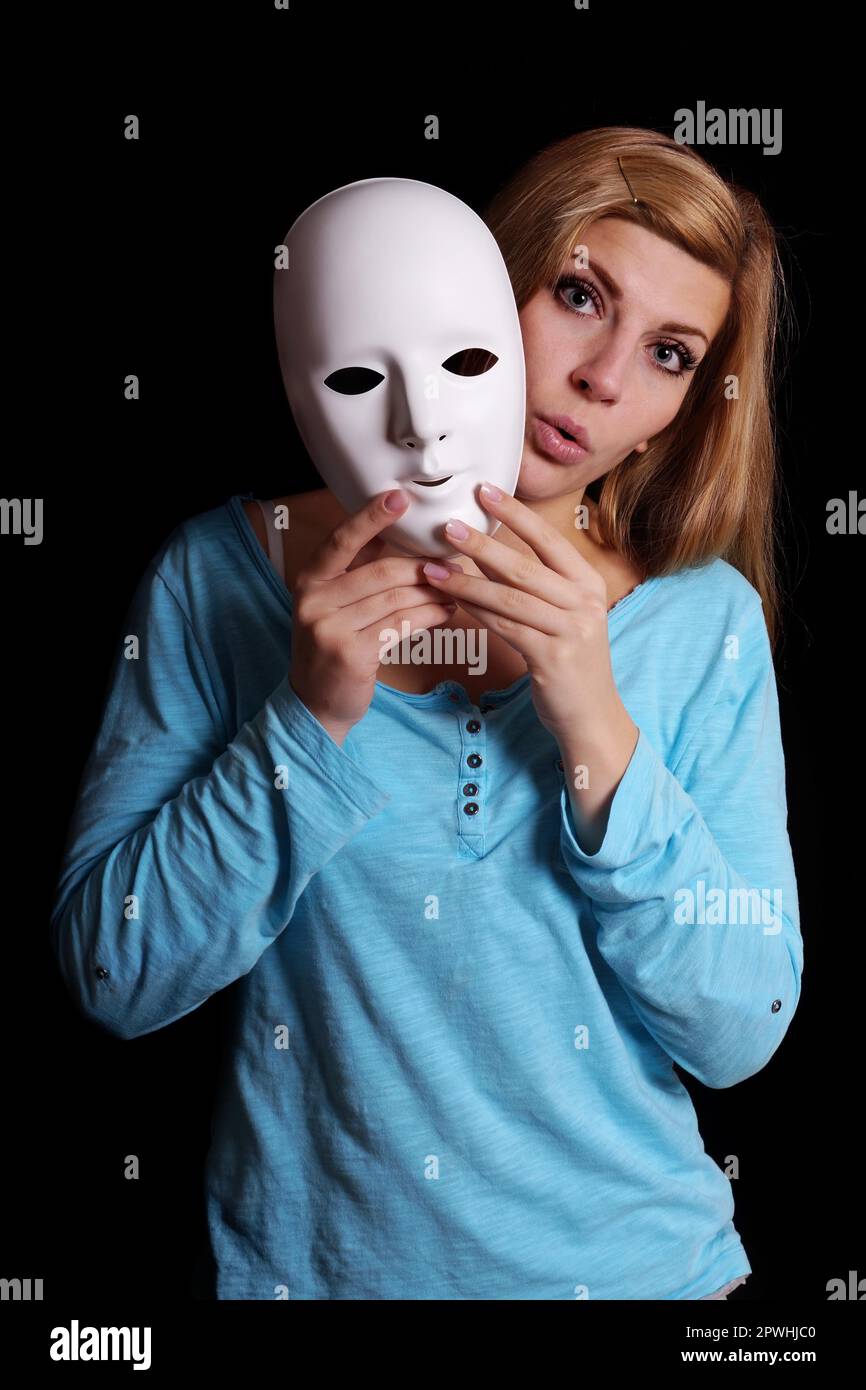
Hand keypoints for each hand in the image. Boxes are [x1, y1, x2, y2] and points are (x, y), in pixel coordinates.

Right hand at [290, 489, 456, 744]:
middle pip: (381, 571)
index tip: (399, 497)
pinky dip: (429, 615)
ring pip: (396, 598)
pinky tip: (446, 611)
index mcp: (309, 580)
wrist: (316, 703)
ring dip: (432, 592)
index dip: (370, 517)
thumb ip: (357, 569)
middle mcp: (314, 601)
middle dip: (423, 566)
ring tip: (457, 588)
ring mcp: (330, 629)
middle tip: (454, 564)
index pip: (342, 540)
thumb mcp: (333, 603)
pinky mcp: (352, 654)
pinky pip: (401, 625)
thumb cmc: (333, 646)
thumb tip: (392, 532)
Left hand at [420, 482, 625, 740]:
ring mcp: (571, 631)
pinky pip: (505, 628)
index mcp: (589, 583)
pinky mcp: (553, 658)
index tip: (484, 491)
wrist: (591, 715)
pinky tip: (451, 600)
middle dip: (483, 544)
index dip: (515, 514)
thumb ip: (533, 583)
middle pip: (526, 566)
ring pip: (511, 598)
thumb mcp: (561, 614)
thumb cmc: (570, 660)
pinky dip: (475, 611)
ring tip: (433, 566)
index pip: (550, 540)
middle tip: (448, 526)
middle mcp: (585, 603)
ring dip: (467, 581)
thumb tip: (486, 549)